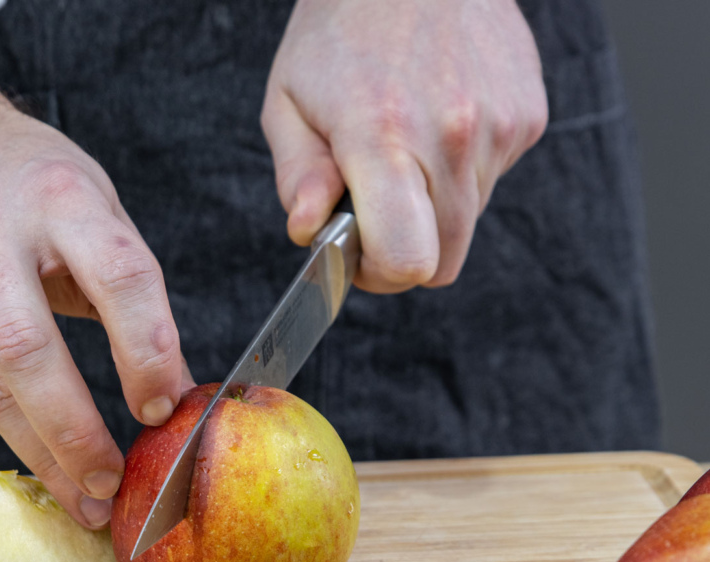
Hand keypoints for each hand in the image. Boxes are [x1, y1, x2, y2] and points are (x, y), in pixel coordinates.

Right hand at [0, 74, 191, 528]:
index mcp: (59, 193)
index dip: (146, 351)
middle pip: (28, 349)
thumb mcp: (92, 204)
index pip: (116, 277)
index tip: (163, 409)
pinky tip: (36, 453)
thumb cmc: (29, 179)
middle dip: (75, 432)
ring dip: (39, 450)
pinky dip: (4, 425)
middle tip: (112, 485)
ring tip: (81, 496)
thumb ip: (128, 288)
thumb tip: (167, 392)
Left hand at [262, 0, 548, 290]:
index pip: (408, 261)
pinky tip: (437, 119)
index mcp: (384, 138)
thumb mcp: (288, 100)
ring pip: (468, 220)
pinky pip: (493, 178)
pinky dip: (463, 169)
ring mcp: (500, 128)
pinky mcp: (529, 117)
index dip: (380, 276)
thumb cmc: (342, 29)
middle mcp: (452, 137)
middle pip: (444, 260)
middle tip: (374, 209)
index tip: (359, 257)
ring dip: (433, 206)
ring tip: (405, 144)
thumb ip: (296, 175)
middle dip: (405, 250)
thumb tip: (306, 230)